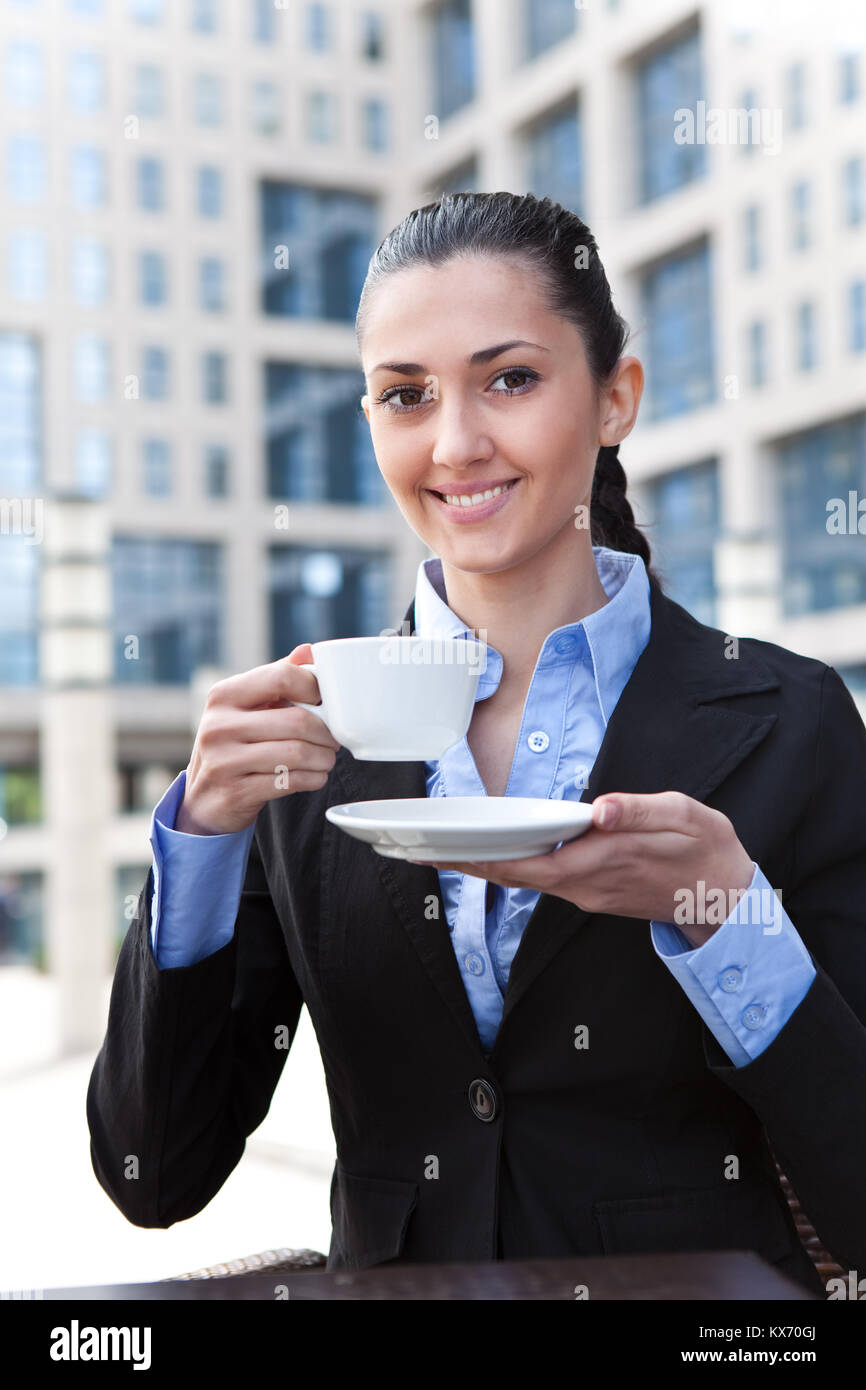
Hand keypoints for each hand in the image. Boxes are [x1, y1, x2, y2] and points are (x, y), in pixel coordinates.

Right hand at [175, 644, 340, 835]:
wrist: (203, 798)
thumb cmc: (234, 744)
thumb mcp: (245, 707)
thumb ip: (276, 678)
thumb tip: (308, 651)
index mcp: (224, 696)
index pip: (282, 677)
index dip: (314, 688)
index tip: (326, 702)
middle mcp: (219, 726)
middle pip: (297, 721)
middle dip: (326, 733)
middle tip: (334, 739)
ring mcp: (224, 761)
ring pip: (297, 753)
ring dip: (323, 758)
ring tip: (327, 758)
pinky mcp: (235, 792)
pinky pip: (289, 781)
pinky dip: (313, 779)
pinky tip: (315, 776)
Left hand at [408, 791, 755, 948]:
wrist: (729, 898)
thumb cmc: (706, 850)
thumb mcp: (684, 817)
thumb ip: (639, 811)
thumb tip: (600, 809)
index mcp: (597, 863)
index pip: (521, 862)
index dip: (474, 857)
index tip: (433, 850)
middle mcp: (582, 885)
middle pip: (509, 872)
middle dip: (461, 859)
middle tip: (410, 845)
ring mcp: (585, 893)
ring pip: (521, 876)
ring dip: (481, 861)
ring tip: (437, 844)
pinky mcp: (592, 892)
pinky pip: (540, 877)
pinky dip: (509, 863)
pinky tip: (490, 849)